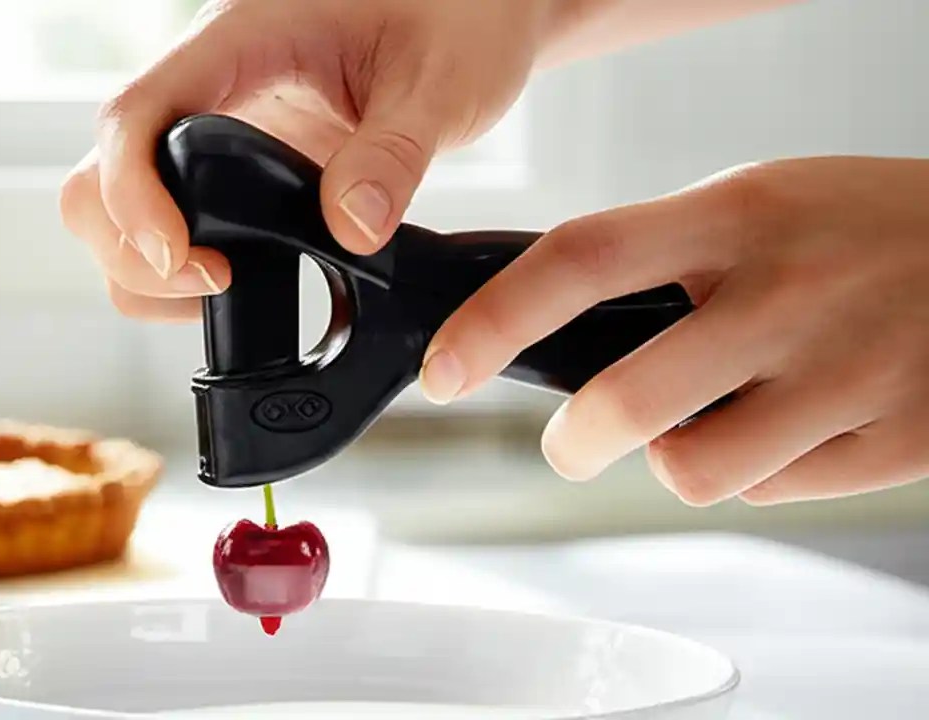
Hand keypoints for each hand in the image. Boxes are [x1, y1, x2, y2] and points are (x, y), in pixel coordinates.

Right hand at [61, 0, 555, 320]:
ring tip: (220, 290)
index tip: (178, 257)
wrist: (469, 5)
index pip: (140, 114)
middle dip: (130, 245)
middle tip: (212, 285)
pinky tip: (232, 278)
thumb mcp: (443, 80)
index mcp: (242, 40)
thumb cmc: (457, 13)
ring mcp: (213, 123)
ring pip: (114, 200)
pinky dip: (175, 260)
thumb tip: (350, 231)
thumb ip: (395, 153)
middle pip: (100, 171)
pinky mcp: (230, 159)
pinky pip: (165, 213)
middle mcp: (208, 83)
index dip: (134, 194)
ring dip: (144, 261)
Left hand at [422, 157, 928, 505]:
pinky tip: (782, 425)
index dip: (494, 321)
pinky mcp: (895, 442)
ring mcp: (846, 374)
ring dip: (670, 459)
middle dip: (571, 443)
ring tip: (699, 424)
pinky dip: (753, 470)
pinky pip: (771, 491)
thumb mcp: (758, 202)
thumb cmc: (862, 227)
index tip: (443, 370)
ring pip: (693, 470)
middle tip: (571, 442)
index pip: (582, 259)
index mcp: (738, 216)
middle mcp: (789, 294)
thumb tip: (548, 320)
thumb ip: (663, 253)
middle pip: (625, 402)